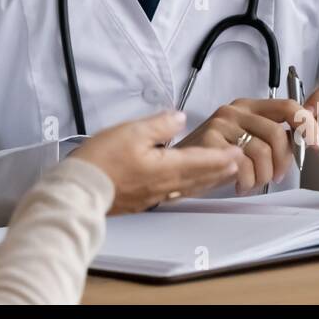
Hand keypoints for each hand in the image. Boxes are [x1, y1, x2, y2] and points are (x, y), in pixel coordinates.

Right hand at [69, 111, 241, 213]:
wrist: (81, 189)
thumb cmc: (102, 161)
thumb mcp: (132, 131)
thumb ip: (160, 124)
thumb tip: (179, 118)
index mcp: (166, 167)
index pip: (202, 160)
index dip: (222, 156)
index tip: (237, 152)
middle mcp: (165, 185)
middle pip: (199, 177)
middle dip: (219, 170)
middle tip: (236, 166)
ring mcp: (153, 196)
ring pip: (188, 188)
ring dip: (207, 181)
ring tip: (218, 177)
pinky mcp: (141, 201)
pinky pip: (174, 195)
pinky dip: (188, 189)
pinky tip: (184, 188)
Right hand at [175, 98, 318, 194]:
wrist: (177, 167)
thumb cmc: (214, 158)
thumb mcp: (245, 142)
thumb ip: (271, 137)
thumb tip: (304, 142)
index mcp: (248, 106)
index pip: (288, 106)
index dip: (307, 124)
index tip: (316, 143)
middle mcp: (234, 110)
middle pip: (277, 133)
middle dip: (283, 162)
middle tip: (275, 176)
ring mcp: (221, 124)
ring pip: (262, 152)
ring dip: (263, 176)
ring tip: (252, 182)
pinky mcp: (209, 140)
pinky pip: (243, 164)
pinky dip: (247, 181)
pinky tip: (239, 183)